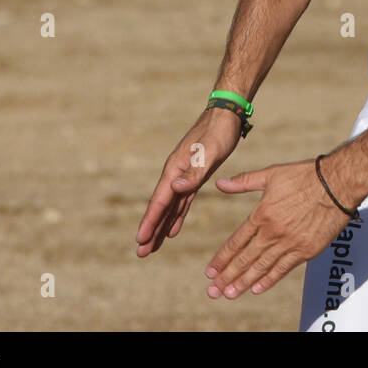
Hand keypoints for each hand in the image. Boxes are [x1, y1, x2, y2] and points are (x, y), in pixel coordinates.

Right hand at [135, 106, 242, 257]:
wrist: (227, 114)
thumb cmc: (219, 132)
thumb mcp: (210, 152)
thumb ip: (194, 171)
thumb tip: (174, 189)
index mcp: (175, 169)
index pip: (160, 200)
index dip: (150, 221)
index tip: (141, 241)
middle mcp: (175, 174)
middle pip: (160, 207)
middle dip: (150, 230)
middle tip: (141, 253)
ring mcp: (184, 175)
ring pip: (170, 207)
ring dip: (161, 227)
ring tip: (152, 247)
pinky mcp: (195, 176)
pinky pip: (182, 201)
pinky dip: (176, 216)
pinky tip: (172, 230)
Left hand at [205, 160, 353, 298]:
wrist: (338, 183)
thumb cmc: (306, 175)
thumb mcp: (272, 174)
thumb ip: (244, 181)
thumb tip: (220, 183)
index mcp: (262, 214)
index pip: (236, 241)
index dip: (222, 258)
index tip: (210, 271)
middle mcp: (273, 232)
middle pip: (245, 259)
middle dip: (227, 277)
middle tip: (213, 291)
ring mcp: (290, 243)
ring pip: (261, 267)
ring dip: (243, 282)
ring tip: (229, 294)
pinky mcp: (306, 250)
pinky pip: (283, 268)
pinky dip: (269, 280)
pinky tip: (256, 288)